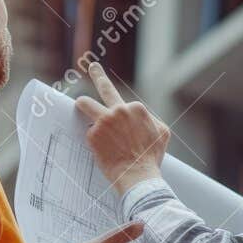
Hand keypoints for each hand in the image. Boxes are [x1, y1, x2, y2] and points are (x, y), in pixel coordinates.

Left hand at [76, 62, 170, 193]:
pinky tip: (101, 150)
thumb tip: (142, 117)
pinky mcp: (92, 135)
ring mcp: (104, 121)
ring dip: (82, 105)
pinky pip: (88, 133)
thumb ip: (150, 120)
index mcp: (136, 108)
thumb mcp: (162, 132)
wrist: (138, 175)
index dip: (122, 115)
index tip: (120, 119)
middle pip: (104, 88)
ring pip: (85, 104)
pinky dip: (94, 140)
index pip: (124, 104)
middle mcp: (119, 110)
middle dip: (98, 75)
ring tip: (79, 104)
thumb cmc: (151, 156)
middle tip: (93, 67)